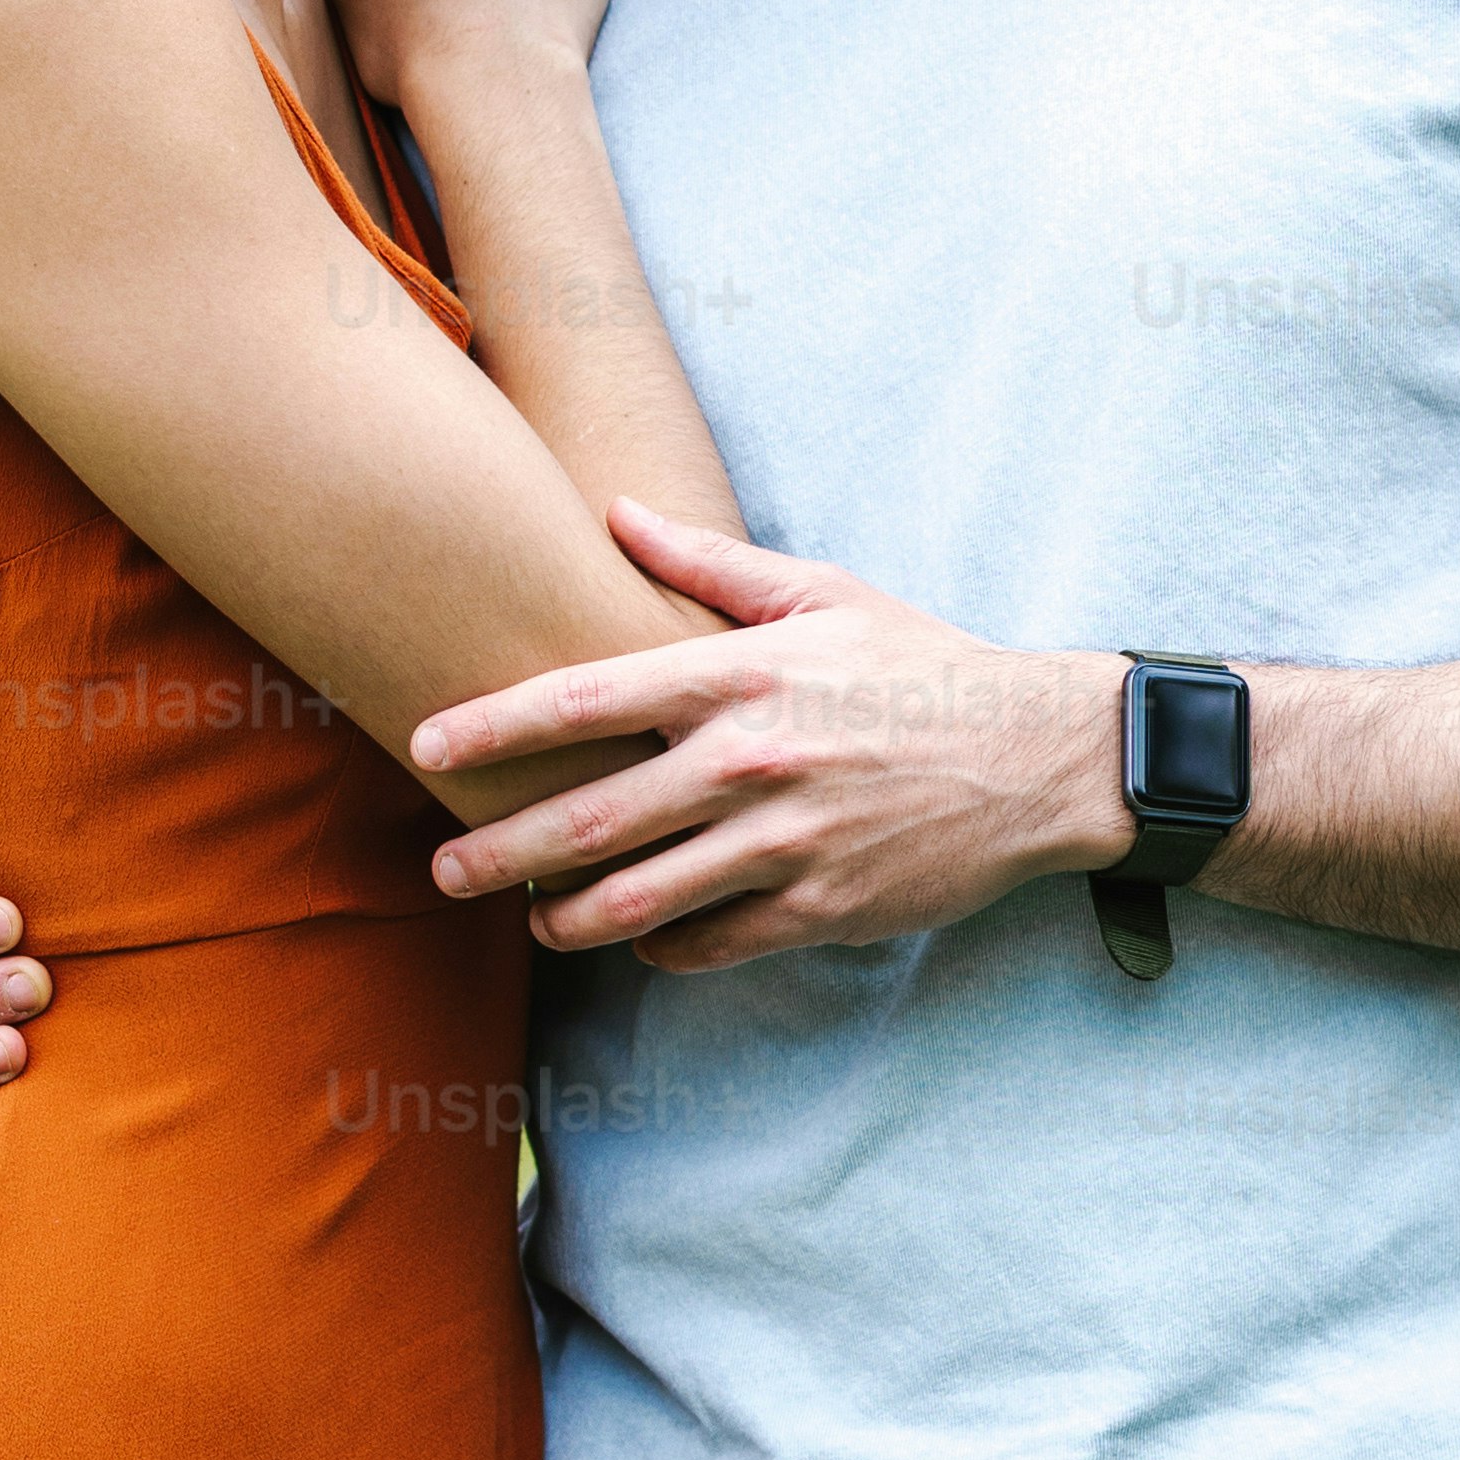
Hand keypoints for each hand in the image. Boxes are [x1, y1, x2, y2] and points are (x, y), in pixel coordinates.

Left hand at [410, 505, 1131, 972]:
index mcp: (740, 676)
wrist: (1036, 755)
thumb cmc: (919, 665)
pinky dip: (661, 947)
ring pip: (638, 900)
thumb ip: (705, 562)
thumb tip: (613, 512)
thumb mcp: (820, 594)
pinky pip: (709, 943)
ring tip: (533, 919)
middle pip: (590, 820)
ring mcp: (785, 841)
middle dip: (499, 852)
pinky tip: (639, 938)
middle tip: (443, 870)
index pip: (584, 700)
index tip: (423, 746)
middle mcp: (751, 760)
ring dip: (566, 918)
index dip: (491, 726)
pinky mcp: (820, 906)